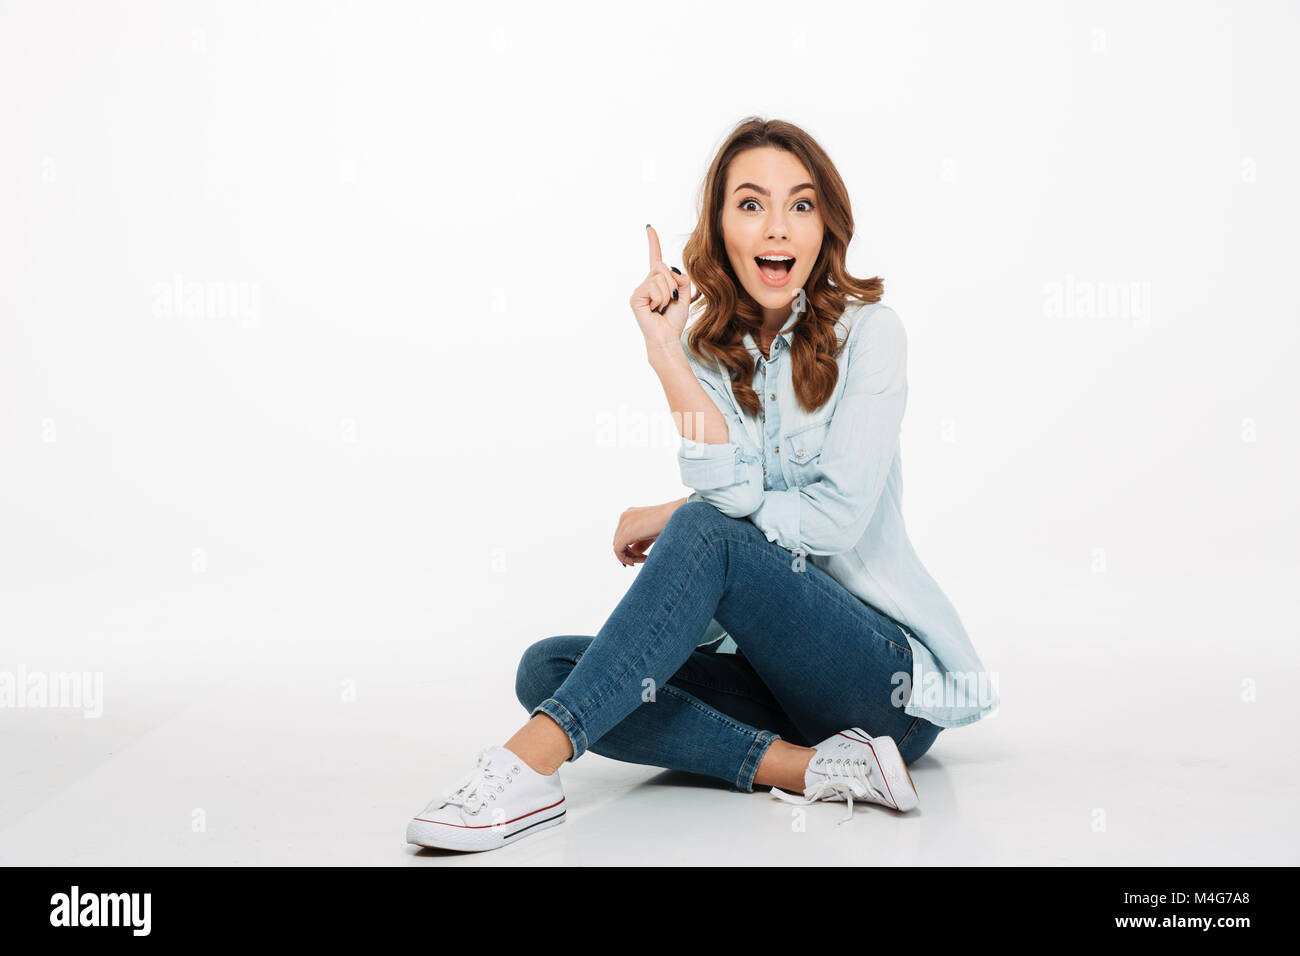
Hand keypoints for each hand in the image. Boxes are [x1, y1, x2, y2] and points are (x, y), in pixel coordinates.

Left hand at [612, 500, 676, 566]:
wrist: (678, 516)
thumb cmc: (669, 522)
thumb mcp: (652, 534)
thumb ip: (641, 542)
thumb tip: (634, 552)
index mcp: (630, 514)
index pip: (622, 536)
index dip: (629, 549)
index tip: (642, 556)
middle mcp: (625, 517)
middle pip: (618, 541)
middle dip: (629, 554)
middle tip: (643, 559)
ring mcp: (624, 523)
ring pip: (617, 547)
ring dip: (630, 557)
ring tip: (645, 559)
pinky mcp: (627, 532)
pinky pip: (618, 550)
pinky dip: (626, 558)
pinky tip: (640, 560)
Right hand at [628, 225, 690, 350]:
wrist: (668, 337)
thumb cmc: (674, 320)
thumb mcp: (684, 295)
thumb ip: (682, 279)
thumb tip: (672, 271)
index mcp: (657, 282)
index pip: (655, 258)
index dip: (653, 243)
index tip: (649, 228)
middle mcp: (646, 283)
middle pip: (662, 267)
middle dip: (672, 283)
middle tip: (670, 301)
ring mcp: (640, 290)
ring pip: (659, 277)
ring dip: (667, 294)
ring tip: (663, 307)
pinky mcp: (636, 297)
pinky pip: (654, 287)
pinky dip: (660, 298)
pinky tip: (656, 309)